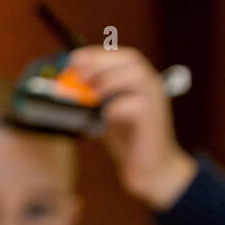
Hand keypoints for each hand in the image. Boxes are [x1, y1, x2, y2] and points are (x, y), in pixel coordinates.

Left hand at [69, 47, 196, 208]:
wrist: (151, 170)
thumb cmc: (130, 141)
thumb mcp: (107, 114)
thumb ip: (94, 100)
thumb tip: (68, 88)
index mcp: (141, 82)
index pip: (122, 56)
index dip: (97, 55)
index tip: (73, 60)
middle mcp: (152, 87)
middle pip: (131, 60)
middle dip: (101, 63)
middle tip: (79, 75)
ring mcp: (155, 102)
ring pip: (136, 76)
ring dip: (109, 81)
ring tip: (92, 95)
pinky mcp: (153, 120)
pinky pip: (136, 106)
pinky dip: (115, 108)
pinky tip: (104, 118)